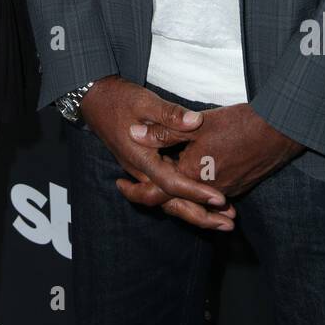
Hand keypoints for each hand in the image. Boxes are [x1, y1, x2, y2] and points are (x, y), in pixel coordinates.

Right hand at [79, 77, 236, 230]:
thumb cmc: (120, 100)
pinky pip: (165, 192)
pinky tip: (203, 201)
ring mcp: (142, 172)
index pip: (171, 183)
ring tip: (222, 219)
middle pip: (170, 203)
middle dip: (200, 217)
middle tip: (228, 224)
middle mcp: (141, 172)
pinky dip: (185, 200)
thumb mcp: (145, 101)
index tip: (220, 198)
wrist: (96, 101)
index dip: (196, 192)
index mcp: (141, 158)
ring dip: (195, 212)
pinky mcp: (145, 169)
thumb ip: (170, 114)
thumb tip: (195, 122)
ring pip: (168, 201)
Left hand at [127, 102, 304, 201]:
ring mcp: (225, 191)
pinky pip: (210, 196)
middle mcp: (206, 191)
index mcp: (191, 175)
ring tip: (156, 189)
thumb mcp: (196, 124)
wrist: (280, 131)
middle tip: (130, 189)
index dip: (135, 191)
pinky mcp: (238, 187)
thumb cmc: (238, 124)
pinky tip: (192, 182)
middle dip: (152, 197)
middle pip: (173, 203)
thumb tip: (132, 133)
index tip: (120, 185)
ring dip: (175, 197)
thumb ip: (164, 131)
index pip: (156, 193)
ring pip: (192, 200)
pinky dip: (196, 193)